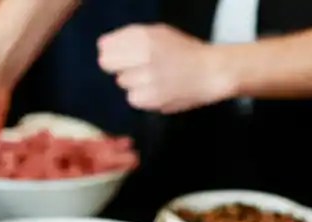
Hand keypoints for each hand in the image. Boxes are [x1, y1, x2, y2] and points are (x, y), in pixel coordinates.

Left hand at [97, 24, 232, 113]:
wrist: (210, 72)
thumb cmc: (183, 51)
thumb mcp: (158, 33)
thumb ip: (130, 37)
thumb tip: (102, 46)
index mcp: (144, 36)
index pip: (105, 45)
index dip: (111, 51)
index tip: (123, 56)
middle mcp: (144, 55)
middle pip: (107, 64)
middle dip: (118, 66)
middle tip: (136, 68)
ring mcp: (147, 78)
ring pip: (121, 82)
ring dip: (133, 82)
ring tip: (153, 79)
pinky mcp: (152, 99)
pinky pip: (133, 98)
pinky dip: (142, 96)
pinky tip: (156, 90)